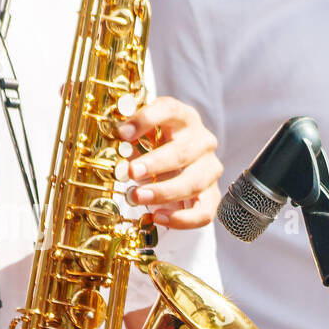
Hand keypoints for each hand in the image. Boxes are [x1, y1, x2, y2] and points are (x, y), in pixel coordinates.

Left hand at [118, 96, 223, 229]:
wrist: (176, 170)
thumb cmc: (155, 148)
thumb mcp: (142, 137)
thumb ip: (130, 140)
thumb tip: (115, 150)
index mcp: (184, 118)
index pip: (170, 110)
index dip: (147, 119)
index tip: (123, 133)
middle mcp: (202, 141)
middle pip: (183, 152)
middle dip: (155, 163)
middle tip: (131, 172)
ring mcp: (210, 169)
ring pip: (193, 183)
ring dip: (164, 192)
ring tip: (137, 197)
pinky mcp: (212, 195)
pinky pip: (203, 212)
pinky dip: (181, 218)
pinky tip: (158, 217)